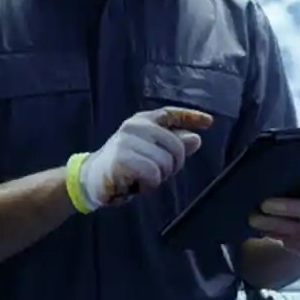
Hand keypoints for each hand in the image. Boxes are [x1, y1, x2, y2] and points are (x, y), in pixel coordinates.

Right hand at [78, 107, 211, 209]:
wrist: (90, 178)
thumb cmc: (123, 165)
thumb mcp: (150, 153)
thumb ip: (173, 145)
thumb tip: (196, 139)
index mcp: (142, 120)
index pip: (171, 114)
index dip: (191, 117)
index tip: (209, 122)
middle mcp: (135, 126)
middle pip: (176, 146)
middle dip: (172, 165)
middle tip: (154, 173)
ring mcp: (127, 140)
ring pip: (166, 163)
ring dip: (158, 177)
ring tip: (140, 177)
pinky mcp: (123, 158)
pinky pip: (154, 174)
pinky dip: (149, 184)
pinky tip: (135, 183)